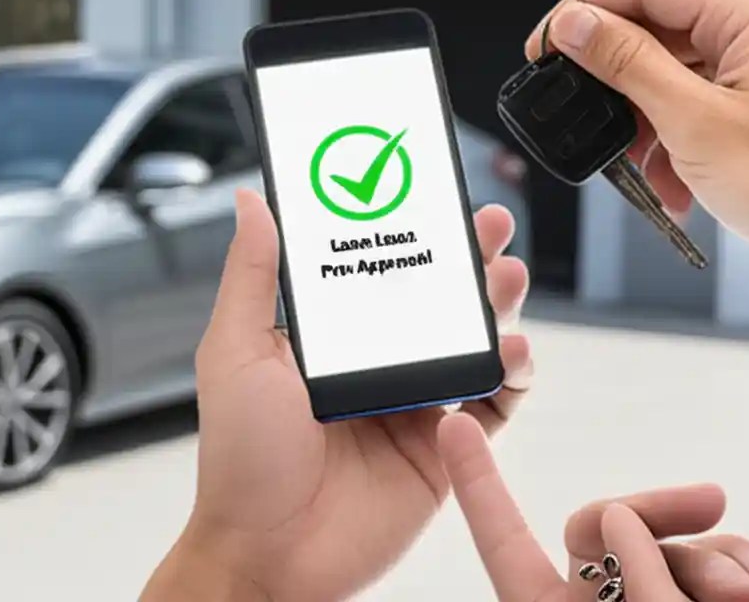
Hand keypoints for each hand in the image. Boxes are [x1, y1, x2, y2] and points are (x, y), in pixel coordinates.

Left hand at [140, 190, 530, 600]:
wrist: (268, 553)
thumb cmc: (239, 459)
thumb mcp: (235, 353)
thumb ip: (252, 275)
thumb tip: (252, 200)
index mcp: (326, 338)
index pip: (375, 270)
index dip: (406, 233)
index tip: (430, 195)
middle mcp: (372, 364)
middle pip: (434, 300)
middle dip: (467, 259)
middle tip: (487, 227)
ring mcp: (411, 404)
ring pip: (472, 343)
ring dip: (498, 308)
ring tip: (507, 280)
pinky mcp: (442, 448)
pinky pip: (492, 405)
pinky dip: (513, 377)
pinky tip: (512, 355)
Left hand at [438, 413, 748, 601]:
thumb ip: (612, 586)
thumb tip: (619, 522)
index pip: (504, 538)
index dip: (477, 482)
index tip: (450, 424)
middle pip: (603, 525)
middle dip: (656, 508)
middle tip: (711, 502)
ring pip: (670, 546)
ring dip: (714, 557)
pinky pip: (721, 570)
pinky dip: (745, 568)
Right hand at [525, 0, 748, 268]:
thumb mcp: (694, 123)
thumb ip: (627, 66)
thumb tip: (577, 27)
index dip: (585, 12)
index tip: (547, 46)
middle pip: (655, 31)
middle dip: (614, 80)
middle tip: (581, 112)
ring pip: (671, 75)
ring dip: (641, 122)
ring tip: (636, 162)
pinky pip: (695, 106)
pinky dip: (670, 142)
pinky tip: (670, 179)